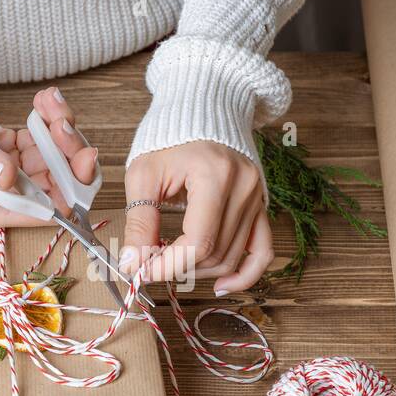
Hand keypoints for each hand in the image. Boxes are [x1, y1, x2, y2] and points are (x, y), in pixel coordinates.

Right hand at [0, 88, 96, 227]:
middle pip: (63, 184)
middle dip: (72, 152)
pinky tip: (44, 99)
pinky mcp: (28, 153)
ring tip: (50, 101)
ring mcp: (26, 175)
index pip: (46, 211)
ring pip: (62, 158)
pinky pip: (50, 138)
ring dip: (63, 127)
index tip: (82, 159)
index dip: (71, 190)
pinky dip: (52, 117)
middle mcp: (17, 197)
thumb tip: (8, 176)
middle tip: (63, 123)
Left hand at [122, 142, 271, 295]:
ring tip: (172, 263)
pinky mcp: (261, 207)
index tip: (141, 272)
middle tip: (149, 265)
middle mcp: (244, 188)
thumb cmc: (170, 136)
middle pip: (214, 254)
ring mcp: (257, 199)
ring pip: (231, 258)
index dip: (167, 265)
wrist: (201, 110)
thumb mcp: (143, 174)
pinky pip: (262, 252)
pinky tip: (220, 285)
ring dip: (198, 271)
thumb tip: (133, 264)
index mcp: (215, 176)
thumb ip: (140, 221)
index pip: (198, 241)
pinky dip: (244, 274)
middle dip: (178, 268)